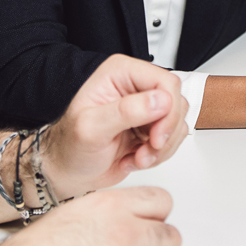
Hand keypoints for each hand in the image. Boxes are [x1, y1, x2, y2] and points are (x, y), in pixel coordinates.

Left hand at [42, 55, 188, 197]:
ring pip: (177, 122)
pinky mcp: (150, 128)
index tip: (156, 135)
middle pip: (176, 102)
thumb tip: (160, 101)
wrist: (68, 171)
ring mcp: (144, 109)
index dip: (168, 110)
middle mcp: (134, 87)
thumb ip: (125, 111)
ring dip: (161, 147)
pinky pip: (172, 138)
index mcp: (120, 74)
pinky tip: (135, 158)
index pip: (164, 82)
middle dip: (165, 133)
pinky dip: (159, 155)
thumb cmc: (70, 147)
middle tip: (147, 149)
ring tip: (137, 157)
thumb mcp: (91, 128)